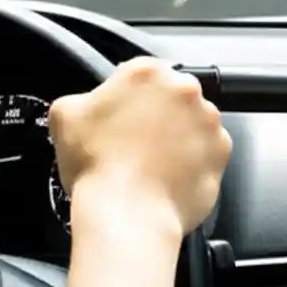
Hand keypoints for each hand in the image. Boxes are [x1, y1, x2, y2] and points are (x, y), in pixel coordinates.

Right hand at [48, 56, 232, 238]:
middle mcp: (184, 90)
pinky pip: (208, 151)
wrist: (127, 213)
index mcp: (147, 72)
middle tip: (136, 142)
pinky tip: (170, 176)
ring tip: (153, 164)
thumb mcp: (65, 116)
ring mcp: (208, 121)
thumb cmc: (97, 166)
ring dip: (179, 137)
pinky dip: (194, 161)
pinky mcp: (222, 151)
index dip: (128, 97)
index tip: (122, 116)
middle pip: (171, 95)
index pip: (141, 74)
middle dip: (158, 114)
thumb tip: (88, 104)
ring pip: (193, 122)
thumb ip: (81, 98)